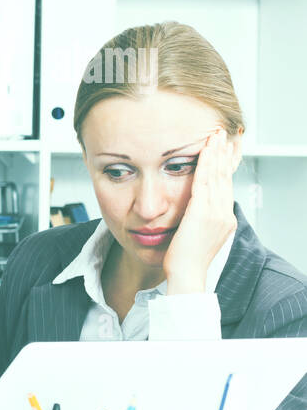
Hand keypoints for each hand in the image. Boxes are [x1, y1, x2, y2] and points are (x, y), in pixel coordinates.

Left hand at [163, 127, 237, 294]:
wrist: (185, 275)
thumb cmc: (184, 259)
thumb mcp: (196, 236)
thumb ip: (198, 220)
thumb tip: (192, 210)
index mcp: (224, 219)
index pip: (226, 186)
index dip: (225, 165)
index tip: (223, 149)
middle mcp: (224, 214)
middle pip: (225, 177)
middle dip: (223, 153)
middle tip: (221, 134)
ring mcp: (216, 214)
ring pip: (217, 177)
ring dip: (215, 154)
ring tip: (214, 136)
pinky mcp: (203, 214)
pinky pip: (205, 183)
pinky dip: (205, 165)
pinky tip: (204, 152)